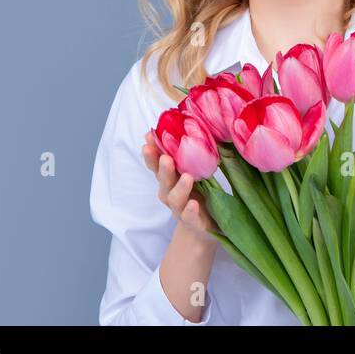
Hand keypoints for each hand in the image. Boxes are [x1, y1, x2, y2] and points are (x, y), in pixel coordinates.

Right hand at [143, 132, 220, 246]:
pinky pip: (189, 217)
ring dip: (179, 187)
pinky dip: (190, 211)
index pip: (157, 164)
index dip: (152, 152)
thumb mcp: (196, 173)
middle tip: (165, 156)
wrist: (206, 228)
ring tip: (187, 177)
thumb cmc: (201, 195)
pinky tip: (194, 204)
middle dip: (162, 168)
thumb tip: (195, 125)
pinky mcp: (193, 222)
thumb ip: (192, 155)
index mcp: (171, 179)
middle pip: (163, 180)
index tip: (149, 136)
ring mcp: (181, 209)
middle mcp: (171, 194)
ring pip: (174, 199)